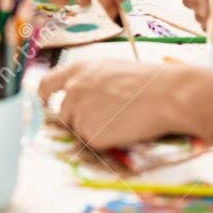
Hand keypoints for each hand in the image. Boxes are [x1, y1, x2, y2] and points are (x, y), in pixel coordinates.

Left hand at [38, 59, 208, 149]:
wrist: (167, 95)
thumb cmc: (148, 81)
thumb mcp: (112, 70)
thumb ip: (90, 82)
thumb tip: (81, 96)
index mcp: (78, 70)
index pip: (47, 84)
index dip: (44, 97)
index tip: (45, 104)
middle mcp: (73, 90)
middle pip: (63, 113)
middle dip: (79, 119)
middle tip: (106, 119)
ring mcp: (80, 112)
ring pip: (79, 129)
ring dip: (95, 129)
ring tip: (122, 119)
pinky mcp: (90, 133)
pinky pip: (93, 142)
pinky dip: (106, 141)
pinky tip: (125, 128)